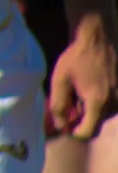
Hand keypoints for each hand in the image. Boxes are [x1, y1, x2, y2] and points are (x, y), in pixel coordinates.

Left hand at [49, 12, 117, 139]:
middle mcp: (112, 102)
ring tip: (76, 95)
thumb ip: (59, 104)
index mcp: (97, 101)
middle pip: (96, 123)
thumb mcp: (60, 80)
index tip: (66, 128)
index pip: (89, 131)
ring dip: (89, 112)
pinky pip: (108, 105)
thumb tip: (60, 124)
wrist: (96, 39)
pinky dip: (96, 104)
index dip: (75, 133)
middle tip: (67, 110)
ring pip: (102, 115)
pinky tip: (86, 91)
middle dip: (81, 121)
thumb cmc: (76, 58)